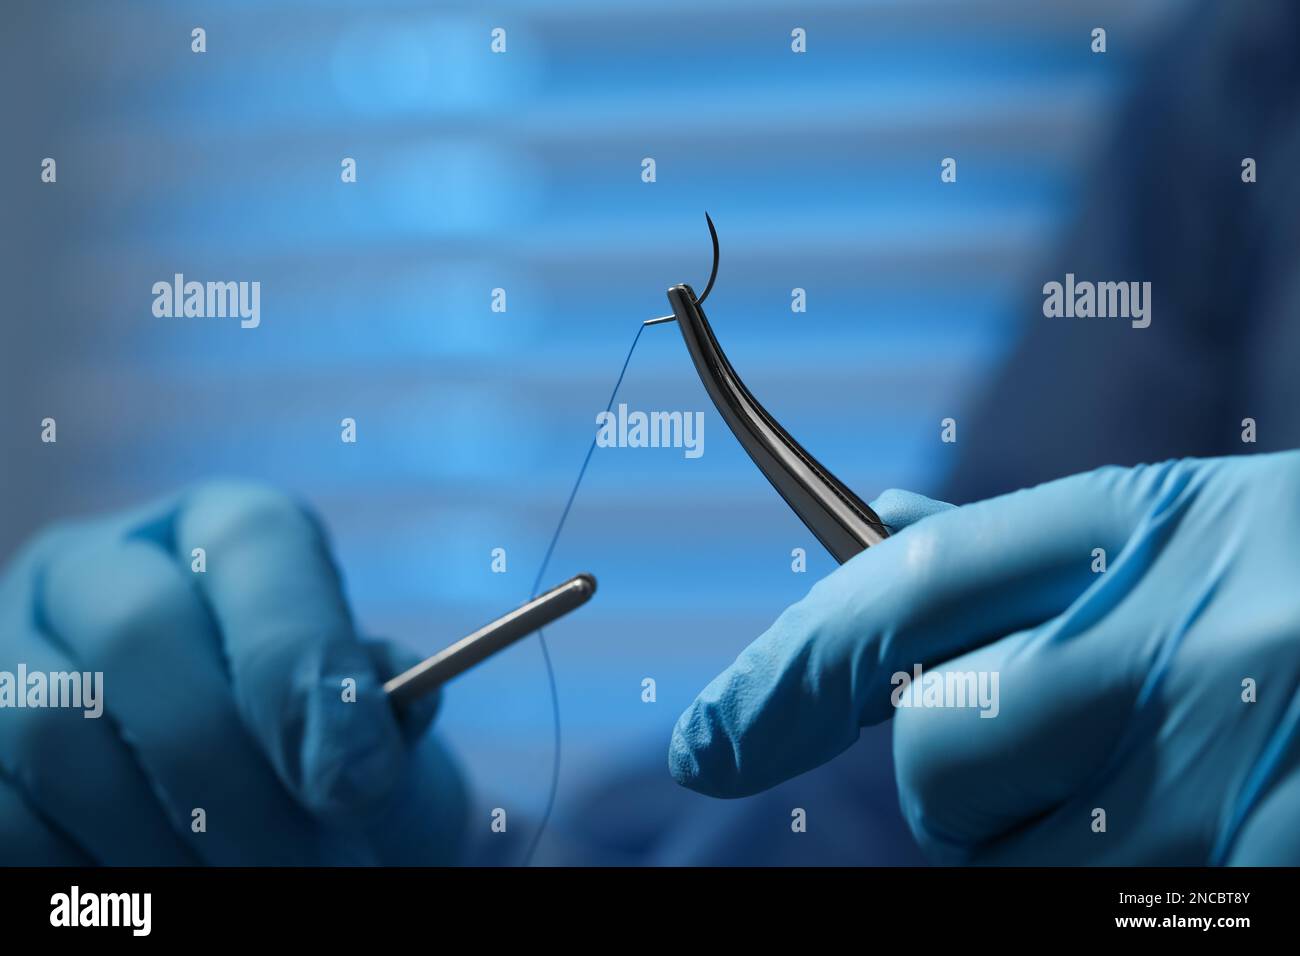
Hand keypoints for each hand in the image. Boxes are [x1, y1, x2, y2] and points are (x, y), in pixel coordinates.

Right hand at [0, 482, 465, 863]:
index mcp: (221, 529)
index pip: (254, 542)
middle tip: (313, 870)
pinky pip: (3, 814)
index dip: (303, 659)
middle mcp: (99, 566)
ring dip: (161, 840)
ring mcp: (11, 650)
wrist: (258, 830)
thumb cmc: (326, 762)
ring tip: (256, 895)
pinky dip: (89, 875)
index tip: (356, 781)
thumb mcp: (372, 729)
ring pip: (53, 731)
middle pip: (139, 635)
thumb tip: (355, 743)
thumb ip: (373, 715)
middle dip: (233, 778)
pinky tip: (162, 894)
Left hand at [670, 452, 1299, 864]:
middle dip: (950, 778)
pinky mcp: (1261, 881)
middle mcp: (1187, 646)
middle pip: (935, 760)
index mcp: (1153, 522)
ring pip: (1012, 865)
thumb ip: (1018, 550)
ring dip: (1045, 840)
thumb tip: (866, 529)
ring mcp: (1233, 780)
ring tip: (1175, 773)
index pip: (907, 590)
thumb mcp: (1188, 528)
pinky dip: (1119, 876)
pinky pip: (1106, 905)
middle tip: (1057, 739)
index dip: (784, 673)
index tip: (705, 746)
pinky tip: (1212, 817)